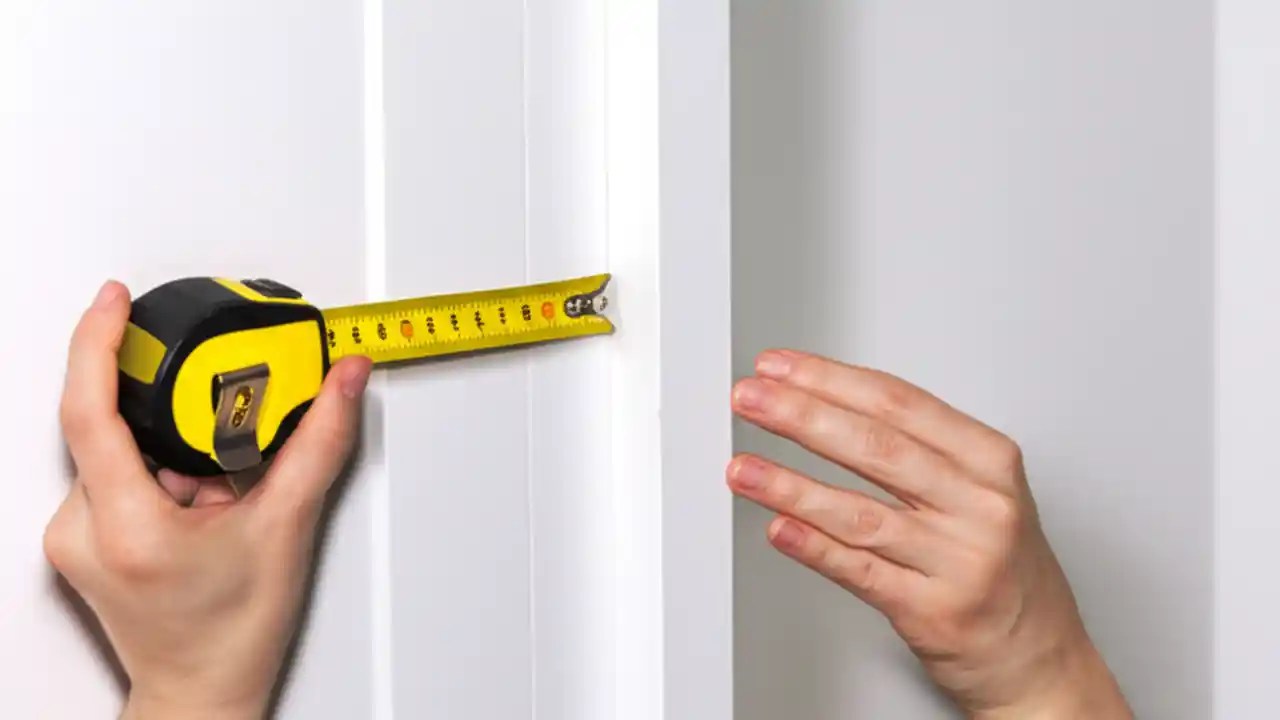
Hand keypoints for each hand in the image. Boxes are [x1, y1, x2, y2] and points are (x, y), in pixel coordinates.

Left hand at [43, 281, 372, 719]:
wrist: (202, 688)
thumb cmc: (234, 633)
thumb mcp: (287, 529)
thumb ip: (319, 442)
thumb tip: (340, 381)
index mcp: (125, 528)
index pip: (89, 413)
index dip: (98, 344)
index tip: (116, 300)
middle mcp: (82, 529)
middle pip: (114, 425)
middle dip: (178, 420)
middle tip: (226, 445)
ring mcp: (74, 534)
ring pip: (118, 448)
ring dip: (174, 451)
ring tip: (218, 500)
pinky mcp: (80, 535)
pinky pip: (114, 472)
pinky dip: (162, 471)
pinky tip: (197, 503)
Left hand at [729, 349, 1131, 718]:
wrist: (1040, 658)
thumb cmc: (1003, 569)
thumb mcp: (983, 492)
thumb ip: (918, 450)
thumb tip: (825, 406)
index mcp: (989, 462)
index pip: (898, 404)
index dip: (830, 380)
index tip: (781, 368)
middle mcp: (979, 506)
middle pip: (876, 447)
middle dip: (801, 415)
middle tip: (751, 398)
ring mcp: (959, 561)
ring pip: (860, 511)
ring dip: (790, 485)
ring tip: (742, 468)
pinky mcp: (934, 612)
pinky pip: (861, 572)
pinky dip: (813, 547)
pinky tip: (778, 528)